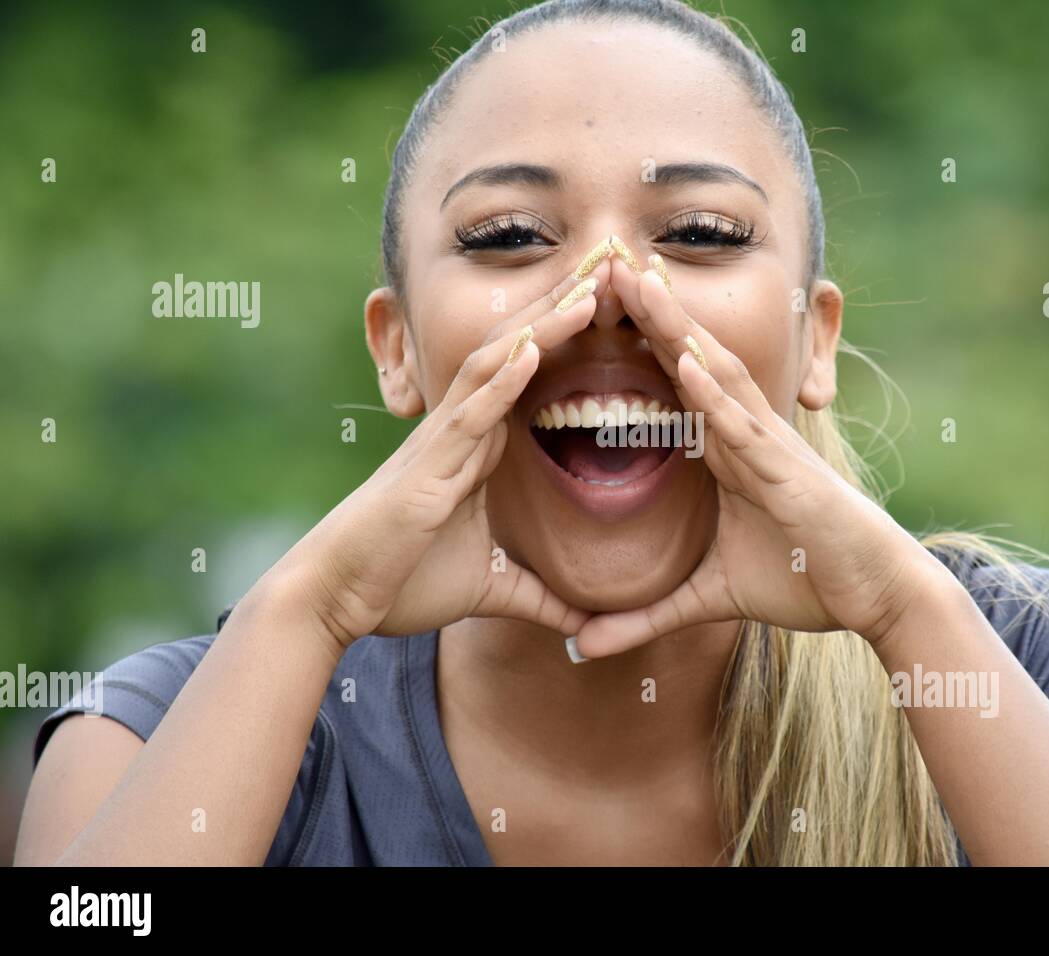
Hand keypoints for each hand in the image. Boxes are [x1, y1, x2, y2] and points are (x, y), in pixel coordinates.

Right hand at [266, 266, 608, 648]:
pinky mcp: (427, 468)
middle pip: (521, 352)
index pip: (532, 376)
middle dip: (566, 308)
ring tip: (592, 286)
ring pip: (498, 367)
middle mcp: (463, 431)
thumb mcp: (492, 591)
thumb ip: (539, 599)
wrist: (334, 599)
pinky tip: (535, 346)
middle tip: (615, 261)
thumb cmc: (403, 583)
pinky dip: (502, 379)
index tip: (616, 303)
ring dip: (545, 325)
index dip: (570, 336)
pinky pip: (470, 413)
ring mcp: (442, 443)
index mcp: (478, 447)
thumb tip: (586, 624)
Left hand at [573, 257, 940, 657]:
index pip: (673, 385)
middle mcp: (745, 435)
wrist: (877, 594)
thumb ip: (648, 615)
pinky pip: (744, 427)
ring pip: (714, 376)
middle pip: (687, 360)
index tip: (594, 303)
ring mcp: (769, 448)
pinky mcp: (789, 473)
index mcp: (726, 451)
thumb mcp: (711, 600)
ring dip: (673, 328)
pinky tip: (682, 359)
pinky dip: (713, 394)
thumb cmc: (806, 580)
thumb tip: (586, 645)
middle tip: (603, 260)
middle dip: (648, 311)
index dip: (638, 342)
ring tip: (634, 280)